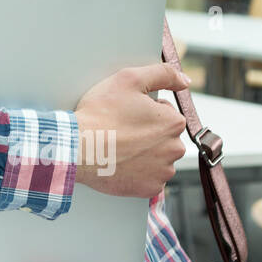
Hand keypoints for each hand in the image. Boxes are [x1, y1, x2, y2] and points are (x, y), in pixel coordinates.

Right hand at [72, 63, 190, 198]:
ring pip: (157, 158)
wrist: (77, 148)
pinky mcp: (149, 188)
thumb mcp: (129, 79)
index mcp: (173, 122)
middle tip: (119, 130)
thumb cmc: (100, 114)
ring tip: (118, 147)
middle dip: (146, 133)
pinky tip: (120, 163)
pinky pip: (148, 178)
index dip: (142, 110)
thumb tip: (185, 81)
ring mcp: (162, 171)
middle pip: (162, 136)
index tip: (124, 113)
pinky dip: (136, 172)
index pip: (164, 112)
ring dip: (142, 153)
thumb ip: (163, 73)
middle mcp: (175, 148)